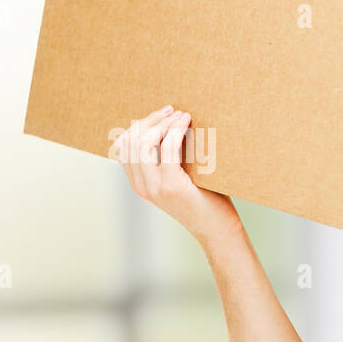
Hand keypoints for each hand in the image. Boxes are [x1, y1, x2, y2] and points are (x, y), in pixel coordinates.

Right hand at [112, 104, 239, 244]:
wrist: (219, 231)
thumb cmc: (206, 203)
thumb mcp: (180, 180)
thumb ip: (168, 161)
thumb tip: (171, 126)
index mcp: (140, 184)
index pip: (124, 145)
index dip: (140, 124)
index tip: (161, 114)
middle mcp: (142, 186)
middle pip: (132, 140)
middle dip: (151, 119)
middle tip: (172, 110)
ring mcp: (155, 187)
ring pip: (145, 142)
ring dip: (163, 123)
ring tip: (181, 115)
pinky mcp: (172, 186)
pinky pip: (167, 148)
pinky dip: (176, 130)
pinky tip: (187, 123)